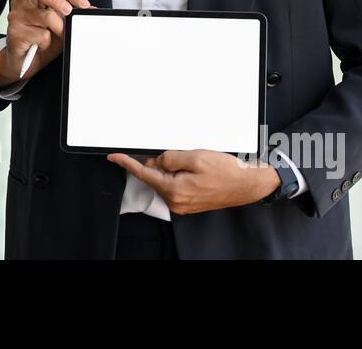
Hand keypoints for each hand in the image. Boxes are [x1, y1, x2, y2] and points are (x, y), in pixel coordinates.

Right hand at [0, 0, 90, 88]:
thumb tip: (90, 9)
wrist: (25, 62)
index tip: (84, 4)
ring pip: (46, 16)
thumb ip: (69, 14)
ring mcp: (16, 16)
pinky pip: (41, 35)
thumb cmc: (41, 40)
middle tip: (69, 11)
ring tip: (56, 37)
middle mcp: (22, 1)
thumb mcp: (59, 25)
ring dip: (59, 29)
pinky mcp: (15, 32)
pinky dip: (47, 43)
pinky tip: (40, 46)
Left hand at [106, 149, 280, 213]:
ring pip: (167, 180)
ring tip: (197, 165)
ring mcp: (182, 204)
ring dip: (174, 169)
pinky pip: (175, 185)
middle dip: (163, 163)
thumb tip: (157, 161)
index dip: (127, 163)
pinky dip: (179, 175)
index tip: (114, 157)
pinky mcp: (189, 203)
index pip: (144, 173)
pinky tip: (197, 171)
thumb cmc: (226, 171)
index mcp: (174, 190)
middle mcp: (176, 201)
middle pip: (156, 176)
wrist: (247, 185)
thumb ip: (170, 158)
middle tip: (185, 156)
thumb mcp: (195, 157)